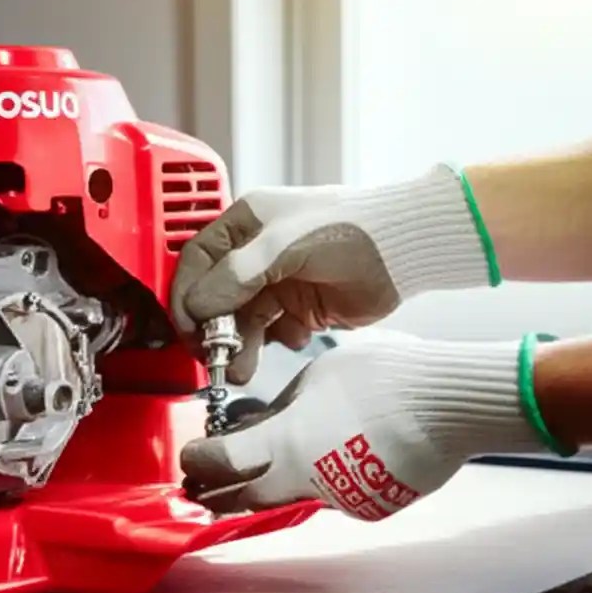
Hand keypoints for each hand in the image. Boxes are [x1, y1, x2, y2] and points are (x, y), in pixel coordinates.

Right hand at [170, 164, 494, 383]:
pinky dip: (274, 341)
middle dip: (213, 330)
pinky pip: (270, 331)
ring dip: (239, 346)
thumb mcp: (282, 247)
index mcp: (245, 223)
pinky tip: (293, 337)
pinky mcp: (299, 306)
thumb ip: (235, 277)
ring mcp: (277, 280)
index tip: (187, 329)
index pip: (196, 262)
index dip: (186, 297)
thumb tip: (197, 307)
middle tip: (213, 357)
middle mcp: (256, 252)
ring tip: (242, 369)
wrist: (405, 250)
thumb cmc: (349, 230)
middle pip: (214, 297)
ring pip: (241, 320)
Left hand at [181, 333, 544, 520]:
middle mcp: (307, 480)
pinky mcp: (371, 504)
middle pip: (244, 497)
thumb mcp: (317, 376)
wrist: (452, 403)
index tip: (191, 454)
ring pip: (288, 497)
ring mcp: (341, 497)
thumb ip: (281, 405)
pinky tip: (324, 456)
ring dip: (267, 483)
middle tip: (199, 484)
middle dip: (217, 491)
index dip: (199, 459)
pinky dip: (317, 479)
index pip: (220, 463)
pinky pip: (331, 494)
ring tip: (256, 464)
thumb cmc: (386, 376)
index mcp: (286, 444)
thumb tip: (261, 419)